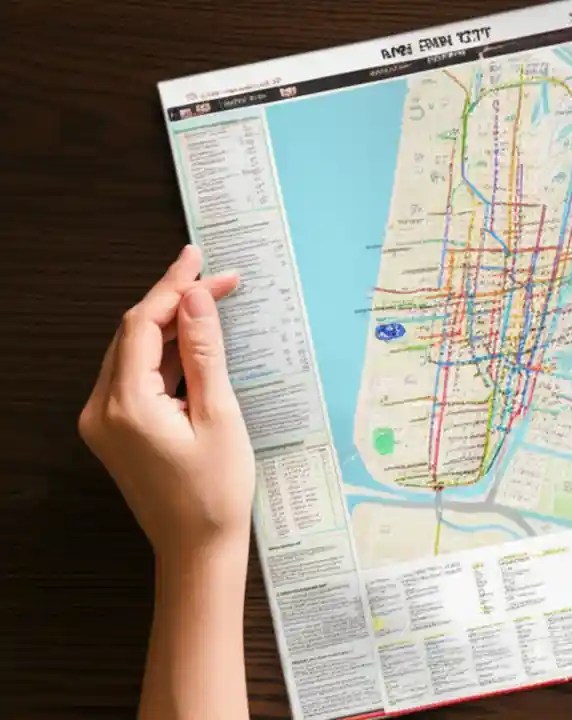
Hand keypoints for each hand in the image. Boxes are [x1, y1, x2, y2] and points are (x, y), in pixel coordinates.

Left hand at [78, 245, 252, 559]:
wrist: (196, 551)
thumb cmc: (215, 494)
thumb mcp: (219, 417)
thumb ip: (205, 354)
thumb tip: (196, 300)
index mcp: (125, 405)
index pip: (143, 324)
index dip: (173, 286)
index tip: (199, 259)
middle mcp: (102, 409)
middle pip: (135, 334)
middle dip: (177, 302)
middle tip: (220, 279)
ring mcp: (104, 421)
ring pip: (135, 353)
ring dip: (173, 327)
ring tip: (213, 303)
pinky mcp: (116, 431)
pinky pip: (136, 378)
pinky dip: (166, 356)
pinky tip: (196, 343)